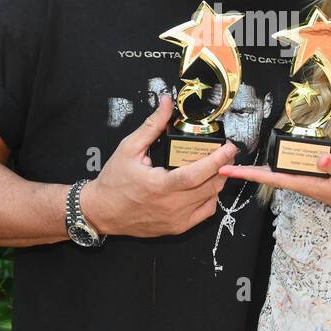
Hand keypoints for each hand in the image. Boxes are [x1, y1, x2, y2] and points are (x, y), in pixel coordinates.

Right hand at [83, 94, 236, 236]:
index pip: (197, 174)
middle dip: (222, 167)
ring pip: (210, 199)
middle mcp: (170, 206)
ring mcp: (176, 220)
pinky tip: (203, 185)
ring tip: (215, 166)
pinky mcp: (177, 227)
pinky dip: (210, 197)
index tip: (229, 147)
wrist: (101, 211)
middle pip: (210, 186)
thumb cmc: (114, 181)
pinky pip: (205, 212)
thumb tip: (166, 103)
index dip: (217, 161)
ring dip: (217, 181)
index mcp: (159, 186)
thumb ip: (152, 125)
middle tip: (225, 152)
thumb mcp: (129, 148)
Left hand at [220, 154, 330, 330]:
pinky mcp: (312, 181)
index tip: (229, 172)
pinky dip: (275, 168)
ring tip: (237, 163)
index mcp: (306, 184)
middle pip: (269, 177)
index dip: (250, 174)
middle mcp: (302, 184)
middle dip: (246, 172)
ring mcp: (306, 183)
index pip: (272, 178)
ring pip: (277, 175)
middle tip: (222, 165)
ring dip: (258, 170)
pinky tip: (268, 163)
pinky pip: (288, 173)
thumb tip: (316, 157)